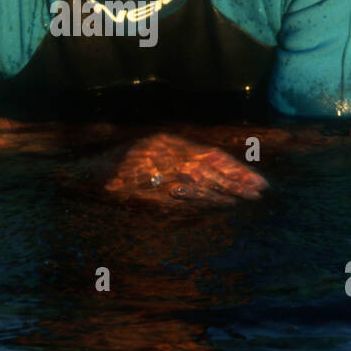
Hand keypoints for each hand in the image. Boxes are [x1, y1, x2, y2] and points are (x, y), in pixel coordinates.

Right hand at [102, 131, 266, 205]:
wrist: (90, 174)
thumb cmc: (123, 158)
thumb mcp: (155, 145)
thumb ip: (181, 152)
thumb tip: (215, 162)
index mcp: (169, 144)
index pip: (211, 157)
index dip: (236, 169)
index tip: (255, 178)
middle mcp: (167, 161)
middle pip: (212, 174)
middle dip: (237, 183)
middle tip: (259, 191)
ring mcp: (160, 181)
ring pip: (202, 189)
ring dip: (227, 195)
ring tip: (247, 199)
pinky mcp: (154, 199)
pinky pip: (187, 202)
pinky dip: (207, 204)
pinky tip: (222, 205)